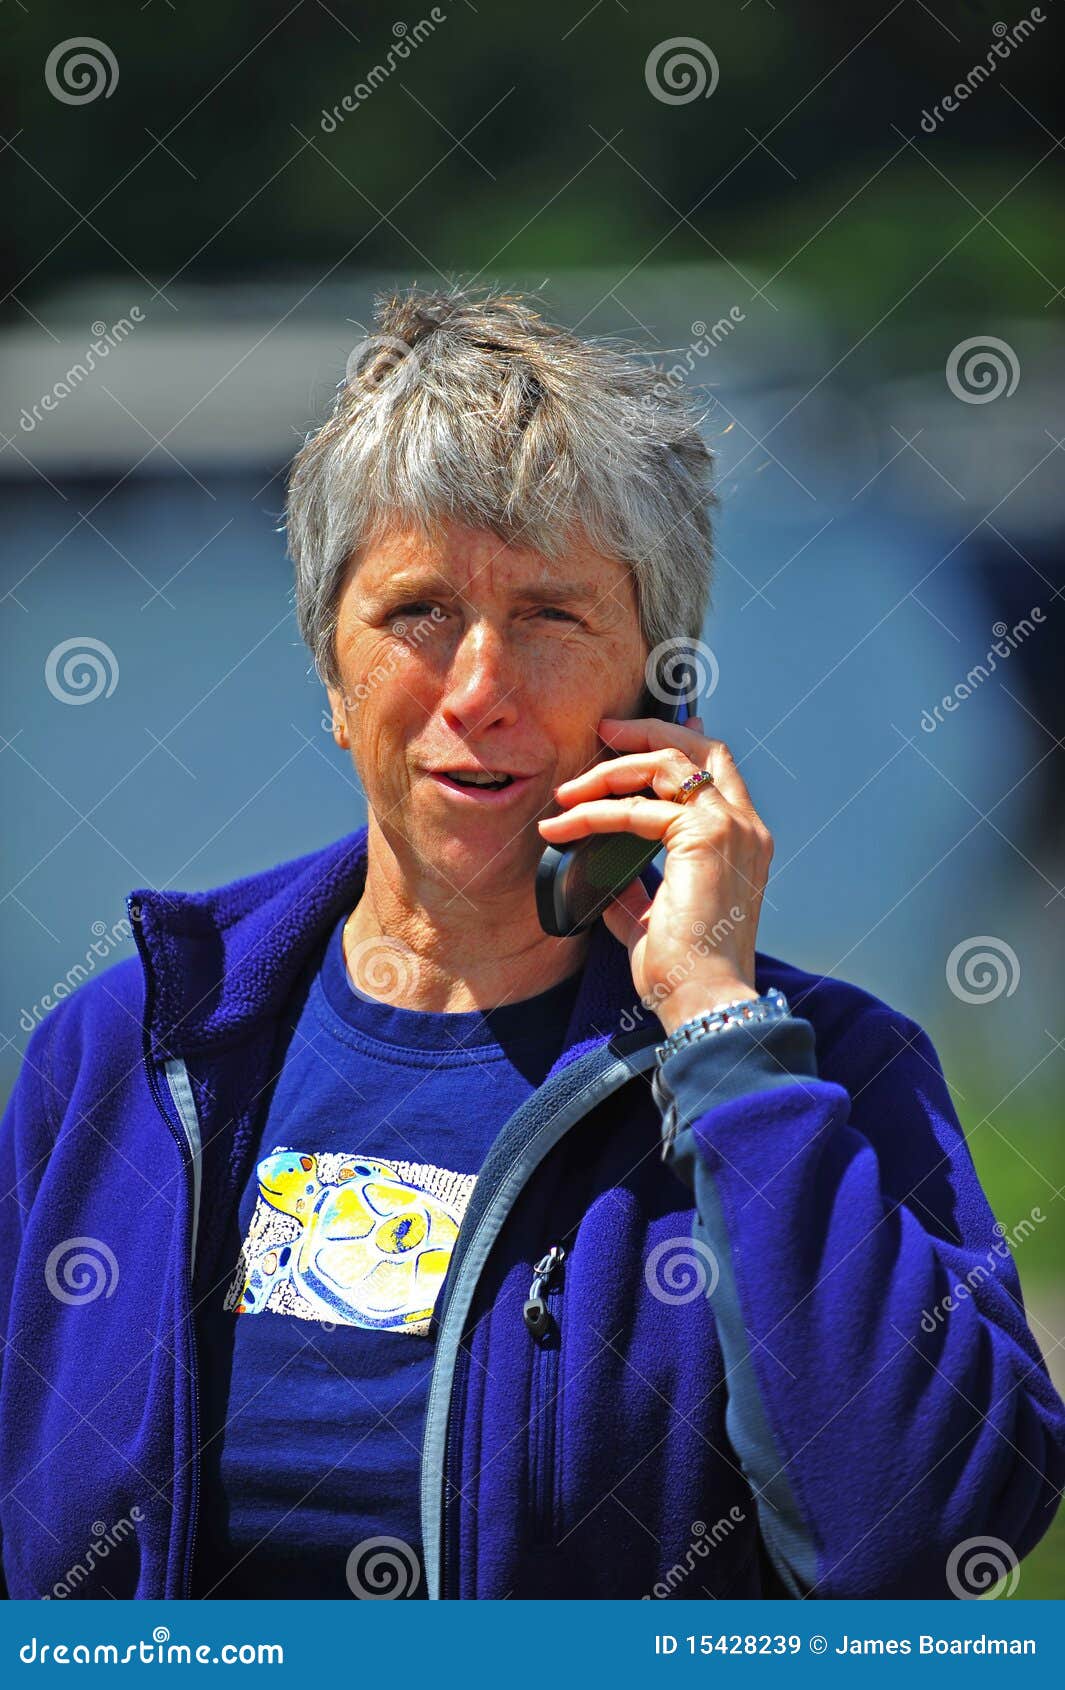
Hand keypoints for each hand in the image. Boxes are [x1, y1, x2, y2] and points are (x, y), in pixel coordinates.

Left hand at [536, 714, 773, 1035]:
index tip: (634, 736)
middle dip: (648, 731)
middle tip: (603, 731)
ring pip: (665, 764)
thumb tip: (603, 874)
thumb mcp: (654, 918)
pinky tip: (563, 825)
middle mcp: (745, 827)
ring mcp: (729, 827)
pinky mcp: (703, 836)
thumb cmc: (685, 971)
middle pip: (699, 748)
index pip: (716, 770)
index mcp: (744, 842)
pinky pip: (637, 807)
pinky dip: (594, 812)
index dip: (678, 741)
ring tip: (567, 793)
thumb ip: (636, 889)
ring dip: (610, 771)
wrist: (704, 999)